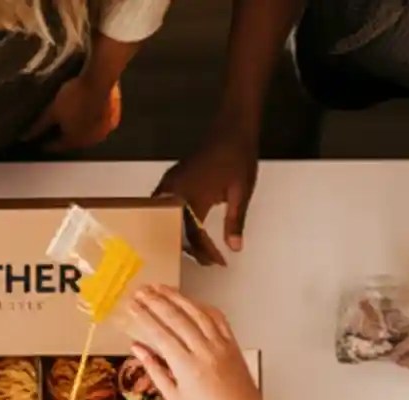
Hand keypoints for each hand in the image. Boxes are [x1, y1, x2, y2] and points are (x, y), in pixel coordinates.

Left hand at [23, 77, 121, 152]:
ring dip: (80, 128)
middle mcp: (91, 140)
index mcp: (75, 141)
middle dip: (64, 136)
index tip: (40, 142)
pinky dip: (93, 120)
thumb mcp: (52, 111)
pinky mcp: (114, 117)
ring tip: (72, 120)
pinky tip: (89, 112)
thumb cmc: (74, 97)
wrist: (100, 79)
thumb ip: (39, 126)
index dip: (47, 144)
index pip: (57, 146)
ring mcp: (105, 130)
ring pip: (89, 132)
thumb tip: (24, 138)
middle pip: (74, 140)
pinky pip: (100, 122)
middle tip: (55, 129)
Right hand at [126, 285, 271, 399]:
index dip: (144, 317)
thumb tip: (136, 348)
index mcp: (187, 368)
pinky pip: (217, 318)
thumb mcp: (175, 399)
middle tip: (141, 290)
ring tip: (160, 287)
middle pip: (177, 318)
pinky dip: (202, 306)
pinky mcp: (233, 344)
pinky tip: (190, 301)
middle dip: (156, 301)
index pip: (160, 334)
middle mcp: (204, 351)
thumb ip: (155, 370)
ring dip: (177, 297)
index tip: (131, 305)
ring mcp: (221, 345)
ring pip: (197, 312)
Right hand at [154, 126, 258, 264]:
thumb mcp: (241, 192)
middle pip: (175, 230)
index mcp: (191, 197)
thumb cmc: (237, 156)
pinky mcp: (172, 180)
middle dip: (191, 248)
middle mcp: (174, 192)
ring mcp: (170, 184)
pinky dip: (176, 222)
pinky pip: (167, 208)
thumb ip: (235, 222)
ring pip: (168, 220)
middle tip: (209, 259)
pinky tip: (189, 229)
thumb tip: (234, 247)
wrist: (231, 128)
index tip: (219, 261)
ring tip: (200, 249)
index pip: (192, 235)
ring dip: (182, 236)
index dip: (205, 252)